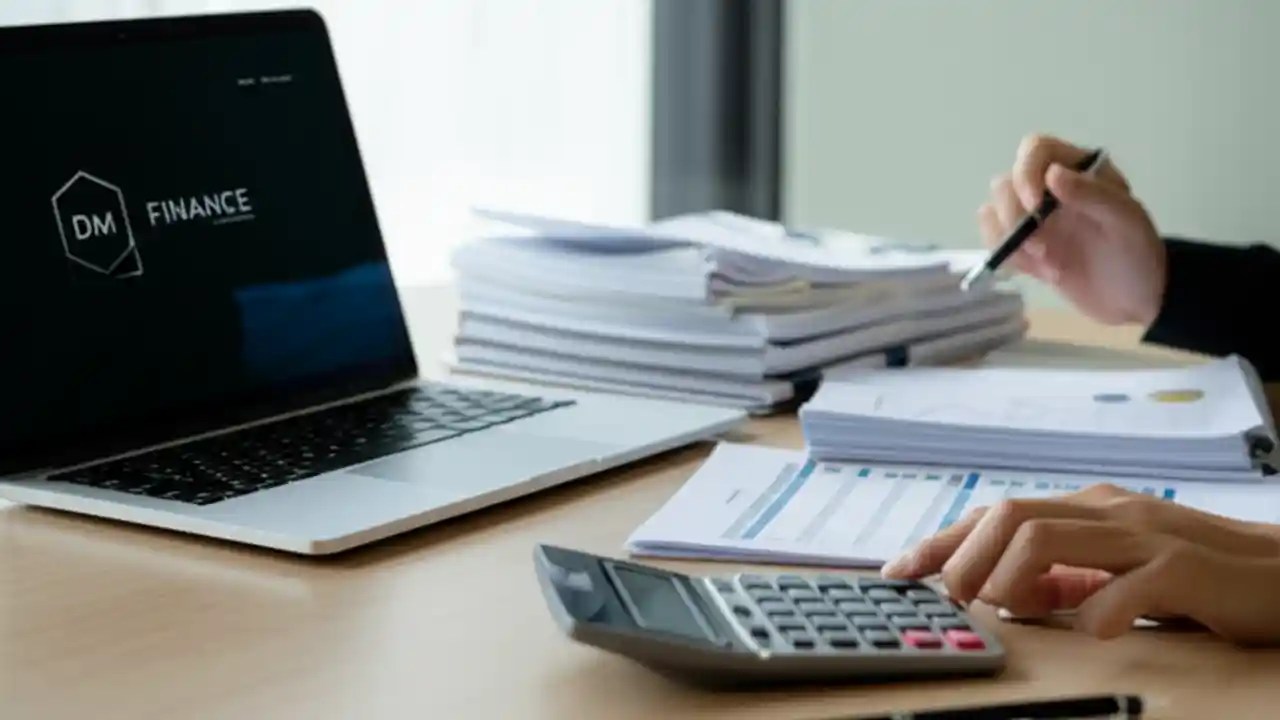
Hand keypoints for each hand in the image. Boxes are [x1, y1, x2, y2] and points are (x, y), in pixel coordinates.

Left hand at [882, 484, 1279, 644]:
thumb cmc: (1196, 577)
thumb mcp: (1115, 575)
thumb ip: (1063, 578)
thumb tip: (1003, 594)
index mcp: (1085, 512)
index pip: (994, 515)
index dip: (940, 541)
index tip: (896, 572)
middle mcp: (1107, 513)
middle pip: (1010, 515)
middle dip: (964, 556)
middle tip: (952, 599)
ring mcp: (1146, 536)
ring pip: (1050, 536)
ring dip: (1010, 577)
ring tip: (1007, 609)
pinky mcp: (1186, 569)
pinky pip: (1129, 585)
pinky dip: (1099, 610)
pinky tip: (1091, 631)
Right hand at [980, 134, 1167, 326]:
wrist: (1136, 299)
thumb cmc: (1137, 254)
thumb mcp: (1126, 221)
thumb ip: (1093, 194)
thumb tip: (1052, 174)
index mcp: (1078, 170)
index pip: (1035, 149)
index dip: (1026, 172)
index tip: (1035, 206)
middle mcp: (1049, 189)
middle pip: (1005, 182)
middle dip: (1014, 215)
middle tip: (1042, 247)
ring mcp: (1034, 219)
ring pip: (993, 211)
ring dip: (1010, 239)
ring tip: (1045, 262)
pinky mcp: (1023, 247)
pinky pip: (994, 240)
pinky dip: (1008, 256)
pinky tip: (1039, 272)